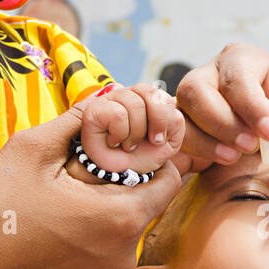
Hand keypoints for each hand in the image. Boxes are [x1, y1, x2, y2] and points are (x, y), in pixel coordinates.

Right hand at [0, 103, 181, 268]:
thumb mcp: (30, 150)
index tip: (123, 154)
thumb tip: (107, 99)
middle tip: (77, 182)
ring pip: (120, 239)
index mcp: (121, 217)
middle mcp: (125, 256)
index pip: (170, 180)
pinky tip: (48, 243)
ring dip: (100, 222)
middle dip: (119, 190)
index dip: (152, 161)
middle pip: (142, 210)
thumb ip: (77, 121)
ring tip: (57, 213)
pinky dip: (83, 252)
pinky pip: (98, 266)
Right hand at [66, 83, 185, 183]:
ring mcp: (110, 100)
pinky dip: (120, 133)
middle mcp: (128, 95)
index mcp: (146, 99)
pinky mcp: (93, 110)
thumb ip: (175, 123)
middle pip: (151, 93)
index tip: (159, 140)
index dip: (166, 117)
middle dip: (156, 122)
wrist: (118, 175)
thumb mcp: (167, 143)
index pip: (163, 94)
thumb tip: (171, 108)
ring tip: (128, 144)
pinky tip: (114, 141)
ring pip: (135, 104)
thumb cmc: (140, 157)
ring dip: (136, 132)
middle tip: (150, 141)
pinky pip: (117, 114)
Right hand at [174, 44, 268, 167]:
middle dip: (223, 122)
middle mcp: (210, 72)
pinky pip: (175, 134)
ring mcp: (190, 98)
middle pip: (197, 89)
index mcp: (243, 59)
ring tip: (234, 156)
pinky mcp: (181, 122)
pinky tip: (217, 161)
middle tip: (249, 146)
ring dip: (206, 139)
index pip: (238, 76)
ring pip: (181, 112)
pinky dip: (193, 150)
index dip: (253, 106)